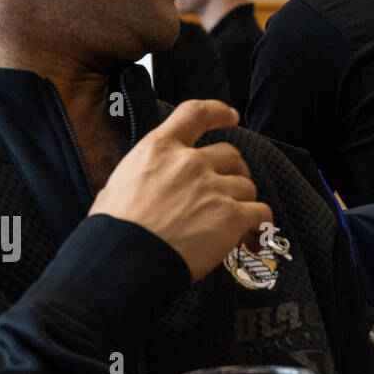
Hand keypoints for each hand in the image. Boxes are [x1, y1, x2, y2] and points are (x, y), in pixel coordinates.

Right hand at [88, 99, 271, 281]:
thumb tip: (150, 186)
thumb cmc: (112, 231)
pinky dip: (260, 226)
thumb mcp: (116, 186)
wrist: (123, 262)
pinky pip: (261, 213)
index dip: (218, 112)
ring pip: (246, 186)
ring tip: (234, 226)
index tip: (231, 116)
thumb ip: (143, 177)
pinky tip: (251, 240)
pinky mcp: (231, 215)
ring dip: (243, 203)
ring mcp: (213, 187)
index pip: (195, 114)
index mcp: (158, 149)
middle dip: (233, 173)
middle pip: (230, 155)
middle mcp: (189, 162)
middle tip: (228, 193)